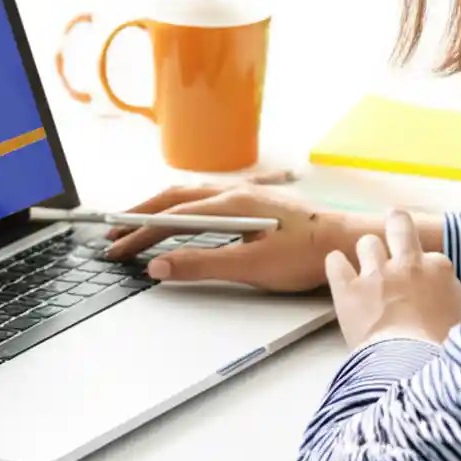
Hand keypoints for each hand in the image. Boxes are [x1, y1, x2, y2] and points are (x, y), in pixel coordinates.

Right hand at [105, 184, 353, 291]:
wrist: (348, 241)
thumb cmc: (308, 254)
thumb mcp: (252, 267)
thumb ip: (203, 264)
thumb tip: (160, 266)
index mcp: (231, 204)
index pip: (171, 217)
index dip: (139, 233)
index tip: (116, 248)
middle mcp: (235, 193)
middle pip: (173, 199)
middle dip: (140, 217)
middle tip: (113, 235)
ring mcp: (245, 196)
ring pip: (189, 197)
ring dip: (159, 210)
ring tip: (137, 224)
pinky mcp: (255, 204)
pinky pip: (205, 201)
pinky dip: (180, 210)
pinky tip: (180, 219)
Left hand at [325, 210, 460, 347]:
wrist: (412, 366)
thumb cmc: (444, 352)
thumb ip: (457, 306)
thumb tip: (456, 311)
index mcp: (439, 271)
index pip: (434, 259)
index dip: (428, 269)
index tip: (426, 280)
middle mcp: (407, 265)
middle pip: (400, 225)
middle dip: (397, 222)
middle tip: (394, 220)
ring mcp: (375, 275)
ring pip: (367, 242)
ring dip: (368, 252)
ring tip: (367, 265)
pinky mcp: (348, 290)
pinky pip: (335, 263)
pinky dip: (336, 265)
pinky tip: (338, 271)